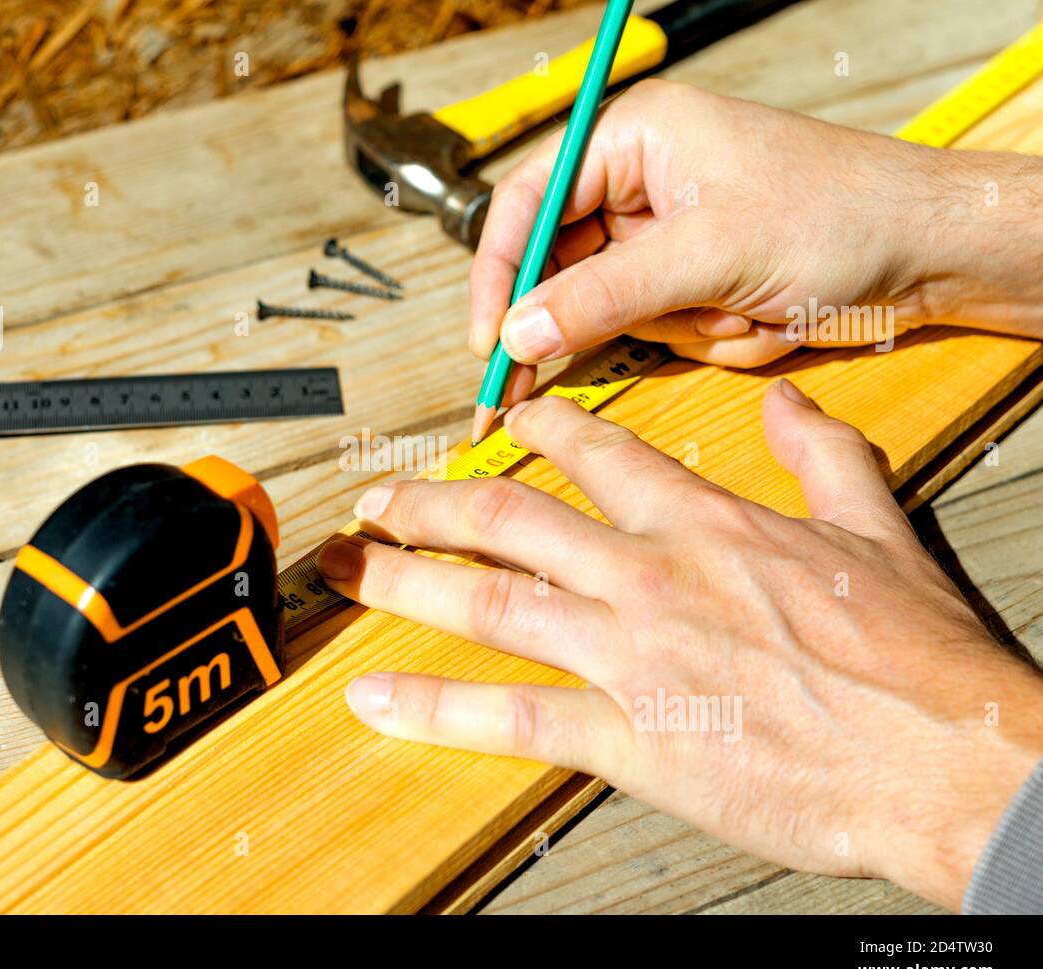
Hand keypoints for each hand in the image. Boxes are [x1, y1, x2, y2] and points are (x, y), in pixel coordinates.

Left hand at [317, 382, 1042, 909]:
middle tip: (377, 503)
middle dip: (429, 505)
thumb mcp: (877, 527)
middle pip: (509, 519)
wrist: (943, 758)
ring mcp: (629, 653)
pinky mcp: (627, 736)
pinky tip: (374, 699)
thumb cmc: (916, 659)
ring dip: (406, 582)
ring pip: (489, 600)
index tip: (494, 419)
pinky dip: (433, 708)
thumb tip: (787, 403)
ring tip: (347, 572)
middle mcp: (649, 575)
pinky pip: (508, 716)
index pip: (598, 453)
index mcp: (705, 523)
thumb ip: (822, 454)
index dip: (534, 429)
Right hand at [470, 80, 1042, 400]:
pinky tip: (760, 317)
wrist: (930, 254)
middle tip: (548, 379)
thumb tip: (517, 332)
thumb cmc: (840, 214)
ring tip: (741, 310)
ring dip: (680, 327)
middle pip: (562, 266)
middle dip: (591, 317)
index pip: (531, 202)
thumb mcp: (709, 253)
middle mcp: (643, 184)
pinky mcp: (698, 280)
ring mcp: (671, 236)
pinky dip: (707, 338)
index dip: (500, 273)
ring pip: (614, 310)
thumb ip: (602, 295)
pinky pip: (661, 329)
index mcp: (637, 139)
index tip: (488, 339)